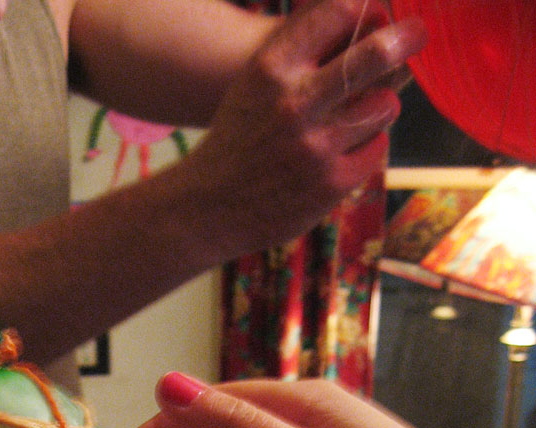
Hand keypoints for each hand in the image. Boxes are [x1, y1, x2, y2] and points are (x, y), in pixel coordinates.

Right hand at [181, 0, 426, 251]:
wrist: (209, 208)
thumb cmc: (242, 135)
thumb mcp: (257, 80)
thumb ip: (304, 47)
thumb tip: (371, 13)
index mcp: (272, 68)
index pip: (339, 13)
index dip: (366, 9)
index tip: (378, 13)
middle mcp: (293, 103)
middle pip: (373, 55)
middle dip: (405, 37)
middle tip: (418, 32)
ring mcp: (315, 147)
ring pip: (384, 105)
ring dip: (379, 105)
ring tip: (360, 114)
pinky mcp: (331, 184)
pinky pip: (377, 148)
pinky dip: (368, 146)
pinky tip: (344, 152)